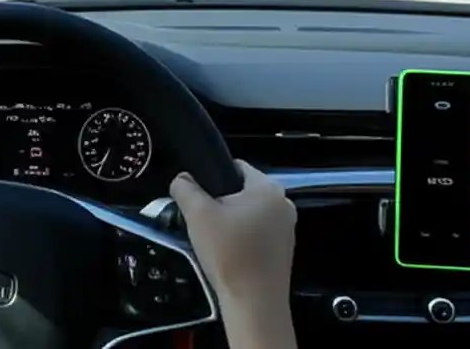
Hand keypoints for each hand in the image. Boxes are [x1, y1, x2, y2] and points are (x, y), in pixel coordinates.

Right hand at [170, 161, 297, 348]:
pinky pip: (257, 233)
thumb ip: (185, 188)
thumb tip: (182, 179)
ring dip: (230, 222)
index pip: (236, 166)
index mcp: (268, 187)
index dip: (212, 177)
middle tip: (200, 221)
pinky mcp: (284, 250)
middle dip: (220, 202)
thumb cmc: (229, 253)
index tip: (196, 197)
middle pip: (242, 191)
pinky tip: (228, 255)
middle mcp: (284, 203)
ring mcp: (287, 228)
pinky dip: (242, 239)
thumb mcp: (197, 215)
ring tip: (212, 240)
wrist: (254, 304)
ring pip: (249, 213)